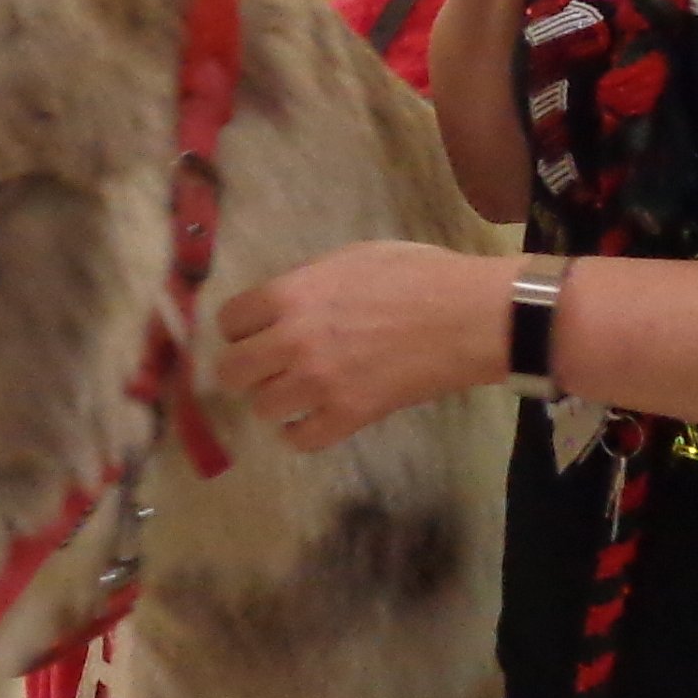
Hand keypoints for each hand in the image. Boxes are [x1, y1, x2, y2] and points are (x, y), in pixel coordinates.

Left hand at [213, 242, 513, 452]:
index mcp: (291, 294)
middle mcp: (293, 340)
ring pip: (262, 407)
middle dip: (244, 369)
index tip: (251, 333)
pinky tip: (311, 420)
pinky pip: (299, 439)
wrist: (468, 316)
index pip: (229, 320)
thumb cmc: (419, 275)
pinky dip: (300, 432)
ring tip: (295, 394)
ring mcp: (318, 382)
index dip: (239, 328)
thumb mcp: (353, 258)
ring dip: (275, 401)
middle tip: (265, 368)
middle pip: (232, 371)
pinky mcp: (347, 415)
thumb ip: (309, 282)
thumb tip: (285, 303)